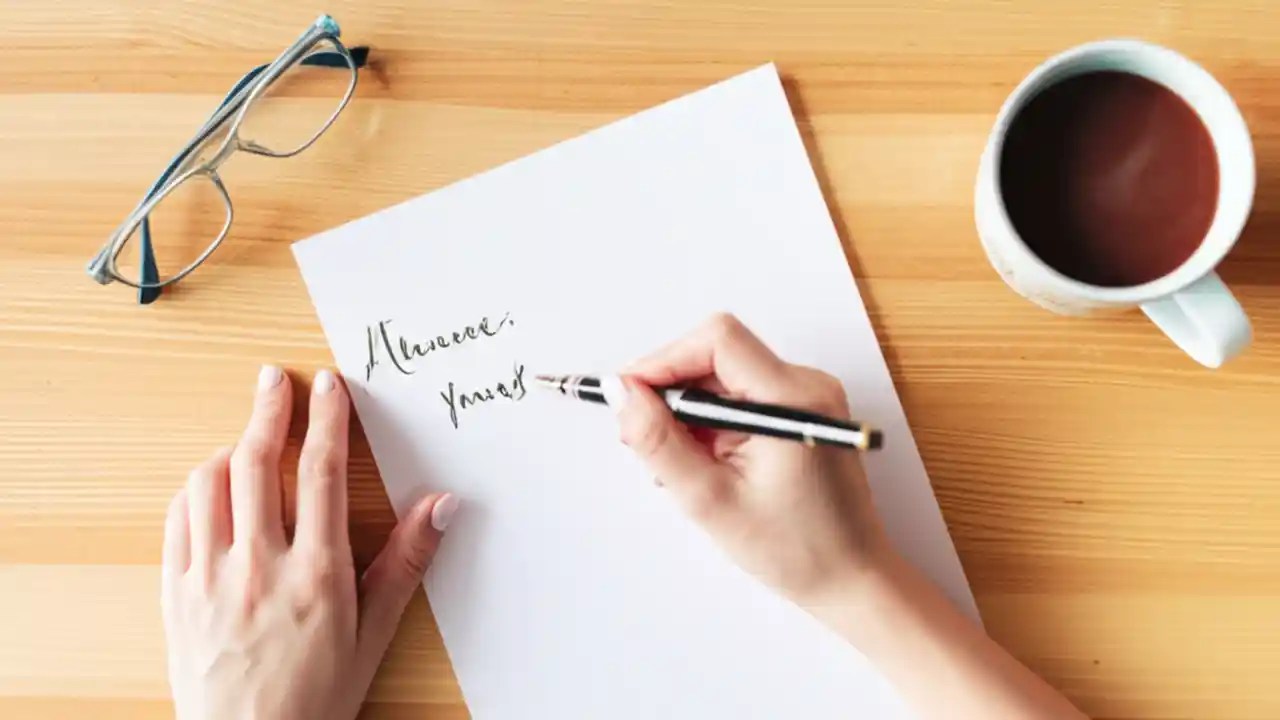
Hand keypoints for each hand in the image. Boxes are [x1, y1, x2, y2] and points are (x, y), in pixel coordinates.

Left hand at [161, 366, 458, 719]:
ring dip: (229, 449)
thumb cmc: (316, 698)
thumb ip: (405, 563)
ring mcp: (208, 578)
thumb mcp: (374, 634)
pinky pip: (178, 520)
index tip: (327, 386)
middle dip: (268, 410)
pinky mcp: (175, 594)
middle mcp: (258, 567)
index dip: (326, 420)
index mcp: (316, 574)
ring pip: (208, 484)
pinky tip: (212, 486)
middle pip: (257, 462)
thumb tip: (441, 506)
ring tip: (248, 439)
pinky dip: (195, 489)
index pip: (320, 473)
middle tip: (275, 380)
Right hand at [614, 313, 890, 603]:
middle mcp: (807, 385)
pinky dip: (713, 424)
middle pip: (717, 355)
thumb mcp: (710, 499)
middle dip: (671, 392)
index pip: (716, 340)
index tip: (628, 395)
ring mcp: (808, 397)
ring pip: (725, 377)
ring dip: (690, 413)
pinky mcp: (802, 412)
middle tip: (644, 440)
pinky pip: (742, 397)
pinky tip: (707, 465)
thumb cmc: (797, 549)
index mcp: (792, 398)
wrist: (852, 579)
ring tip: (681, 468)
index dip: (663, 361)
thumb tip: (621, 394)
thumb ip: (659, 441)